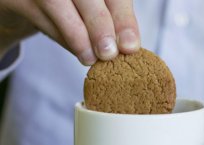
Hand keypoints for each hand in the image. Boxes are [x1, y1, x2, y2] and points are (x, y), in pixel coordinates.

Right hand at [0, 0, 139, 64]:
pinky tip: (77, 50)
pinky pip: (40, 18)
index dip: (123, 18)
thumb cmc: (74, 3)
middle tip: (109, 54)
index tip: (130, 46)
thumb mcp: (95, 7)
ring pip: (58, 5)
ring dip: (78, 38)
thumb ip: (112, 19)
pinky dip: (62, 38)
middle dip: (99, 27)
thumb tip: (127, 46)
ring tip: (91, 59)